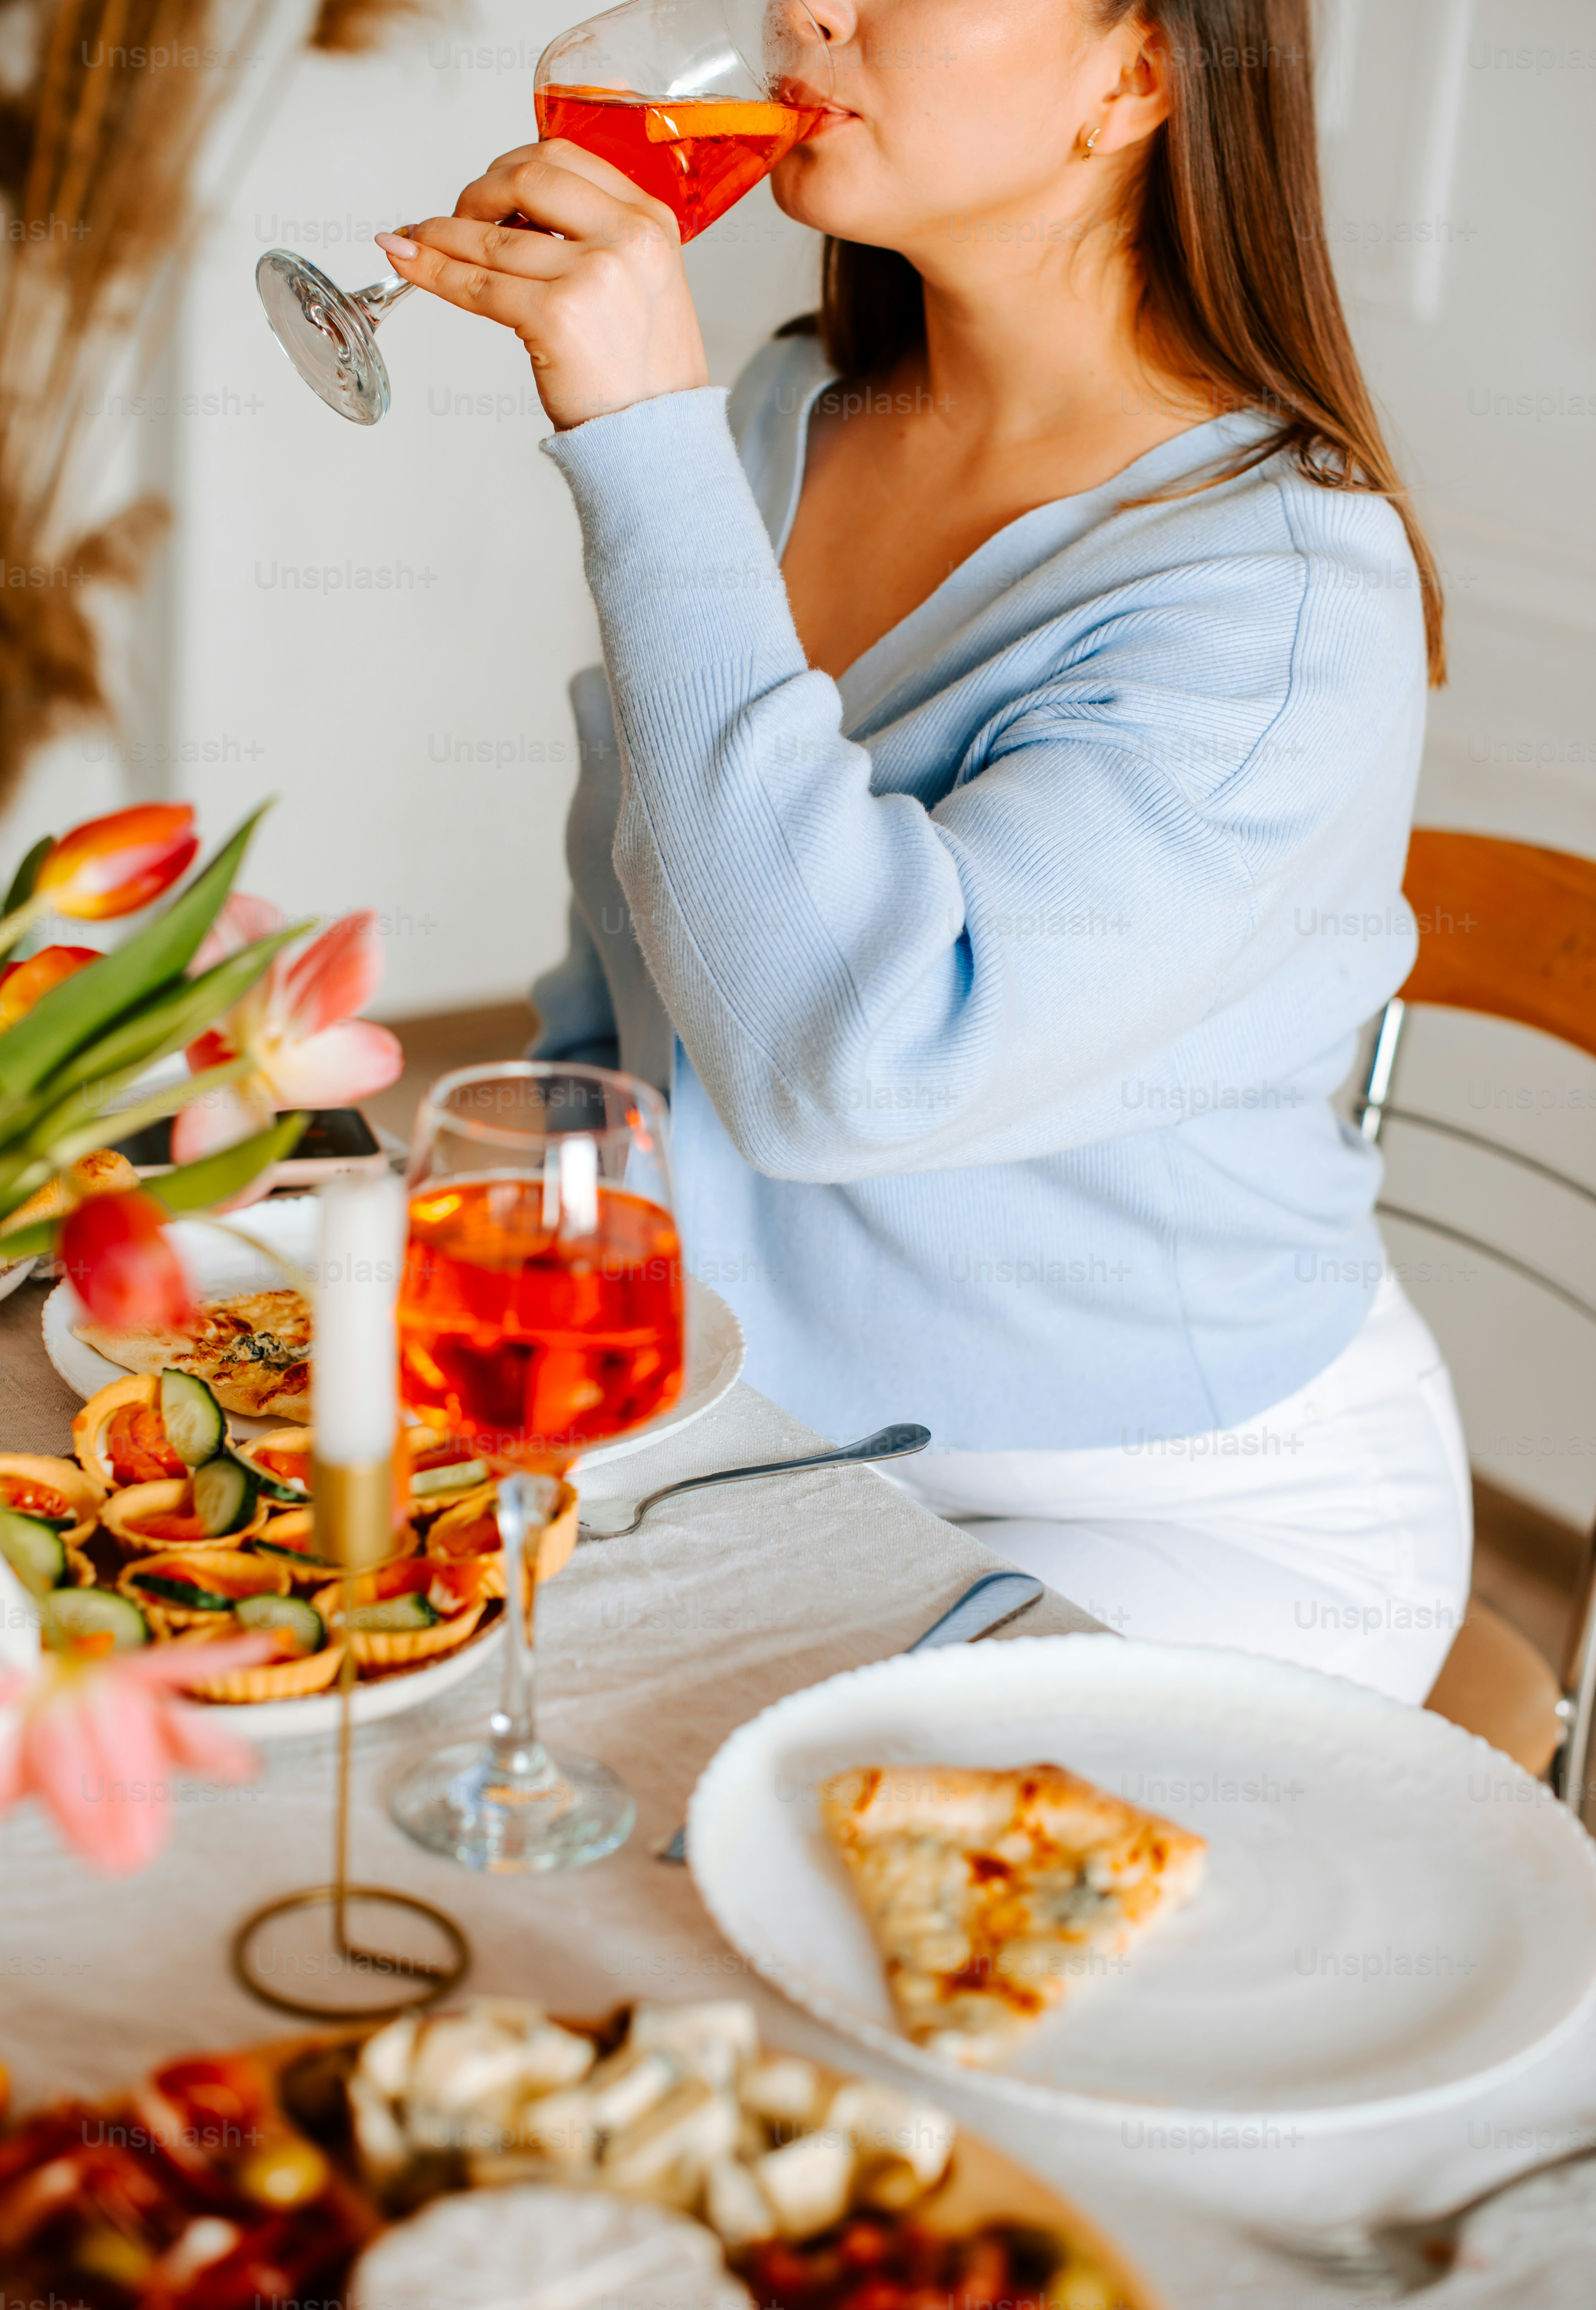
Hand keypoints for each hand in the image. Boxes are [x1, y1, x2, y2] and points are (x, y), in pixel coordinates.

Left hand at [376, 141, 708, 430]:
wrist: (659, 438)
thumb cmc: (647, 375)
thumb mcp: (642, 284)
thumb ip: (597, 240)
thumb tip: (517, 215)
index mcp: (649, 221)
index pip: (564, 158)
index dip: (512, 168)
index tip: (490, 191)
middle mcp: (626, 237)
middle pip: (527, 176)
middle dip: (478, 191)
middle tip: (456, 217)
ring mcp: (592, 274)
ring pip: (492, 236)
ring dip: (441, 234)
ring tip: (417, 242)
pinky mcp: (556, 315)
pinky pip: (477, 284)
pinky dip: (433, 270)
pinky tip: (409, 262)